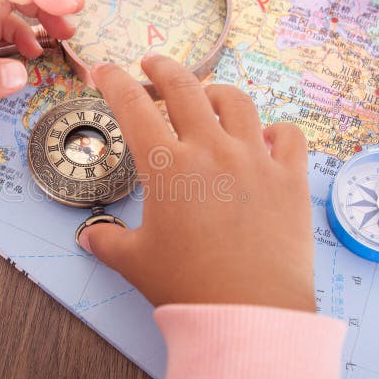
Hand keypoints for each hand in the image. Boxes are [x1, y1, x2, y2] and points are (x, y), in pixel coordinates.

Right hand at [80, 54, 314, 311]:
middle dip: (162, 68)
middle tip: (152, 64)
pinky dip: (274, 130)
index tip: (104, 71)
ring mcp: (255, 160)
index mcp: (167, 166)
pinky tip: (264, 138)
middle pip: (184, 88)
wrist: (249, 313)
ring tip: (207, 98)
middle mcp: (211, 150)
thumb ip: (107, 242)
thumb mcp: (135, 262)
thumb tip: (89, 237)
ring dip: (215, 92)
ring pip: (236, 101)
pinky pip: (288, 135)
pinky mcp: (290, 178)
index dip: (113, 82)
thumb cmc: (187, 286)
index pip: (132, 107)